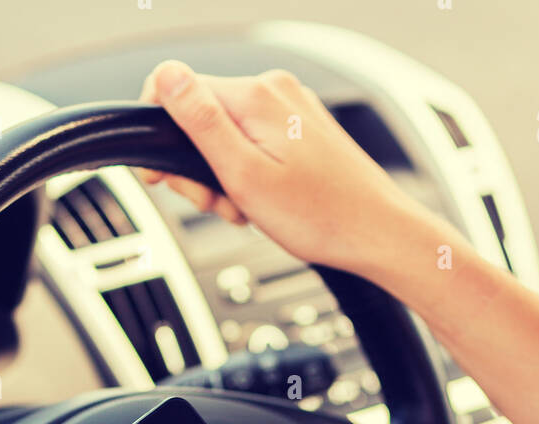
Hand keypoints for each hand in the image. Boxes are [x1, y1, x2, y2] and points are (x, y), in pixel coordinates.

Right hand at [136, 62, 417, 274]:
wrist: (376, 232)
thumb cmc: (319, 215)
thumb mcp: (245, 175)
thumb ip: (201, 122)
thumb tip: (164, 76)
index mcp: (256, 97)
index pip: (178, 90)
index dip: (162, 135)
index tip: (162, 176)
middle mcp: (275, 92)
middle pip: (204, 116)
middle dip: (198, 166)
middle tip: (219, 203)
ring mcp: (291, 109)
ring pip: (229, 134)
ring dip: (225, 175)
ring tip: (247, 208)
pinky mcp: (301, 130)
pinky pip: (256, 144)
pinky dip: (250, 174)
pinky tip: (265, 201)